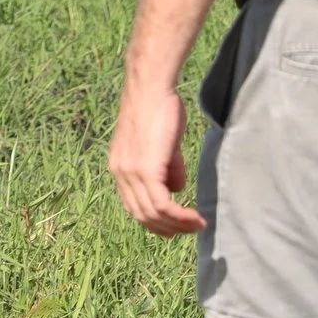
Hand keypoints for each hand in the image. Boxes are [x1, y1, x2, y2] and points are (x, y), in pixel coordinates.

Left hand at [109, 82, 206, 237]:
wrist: (151, 88)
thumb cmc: (159, 109)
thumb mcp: (161, 144)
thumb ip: (166, 168)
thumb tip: (177, 189)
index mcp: (119, 167)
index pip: (134, 206)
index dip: (155, 221)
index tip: (176, 227)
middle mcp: (119, 173)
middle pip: (142, 215)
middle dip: (168, 228)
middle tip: (192, 229)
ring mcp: (130, 172)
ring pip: (153, 213)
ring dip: (178, 225)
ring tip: (198, 225)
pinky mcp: (145, 169)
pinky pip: (162, 204)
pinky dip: (180, 216)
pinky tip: (195, 218)